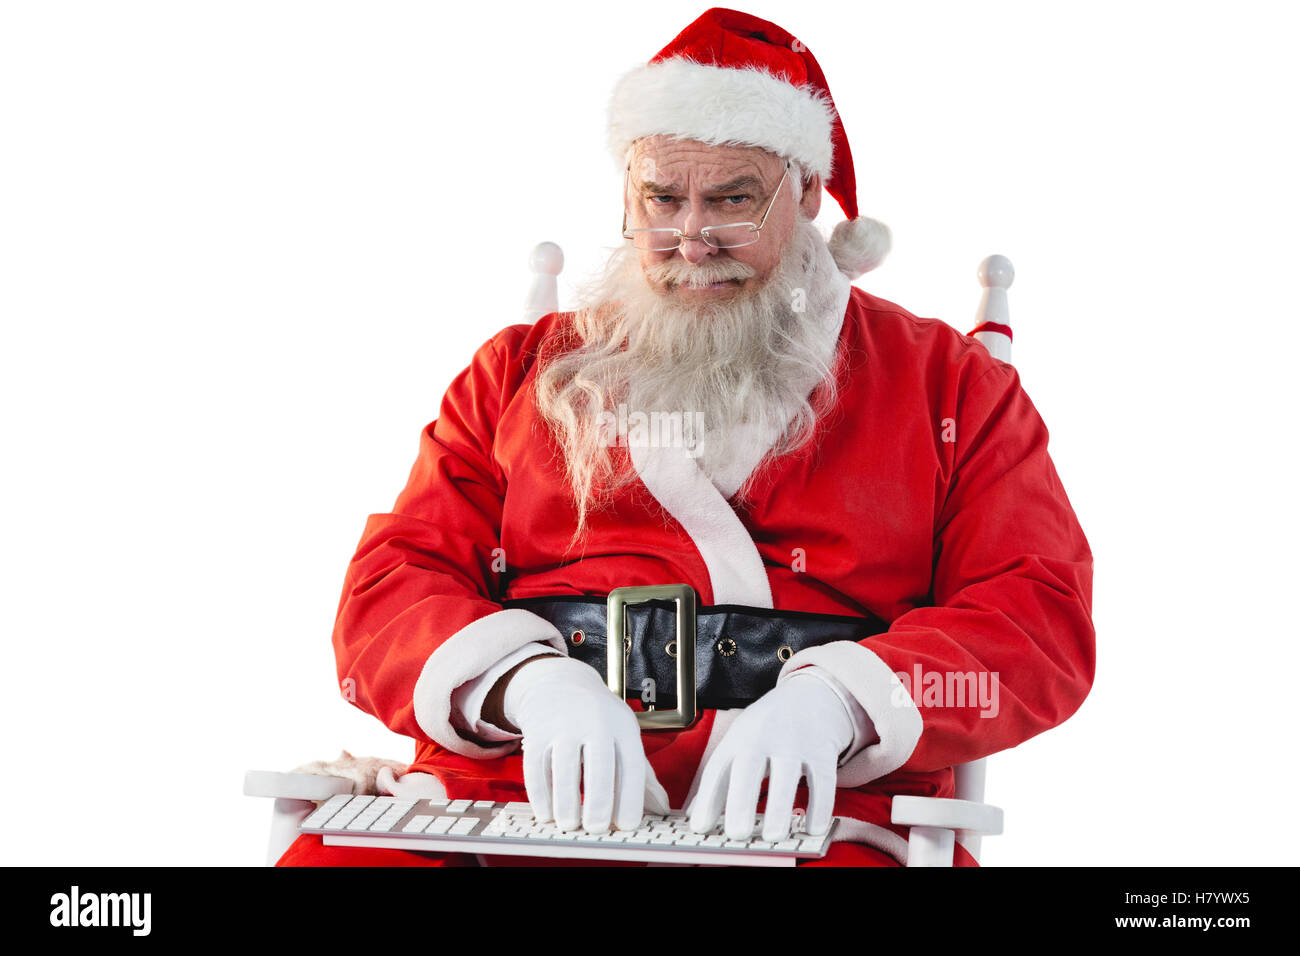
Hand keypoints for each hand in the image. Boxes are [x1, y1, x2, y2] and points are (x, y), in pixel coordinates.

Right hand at [503, 656, 669, 831]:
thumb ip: (642, 773)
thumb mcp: (625, 735)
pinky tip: (547, 813)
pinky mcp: (537, 731)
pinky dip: (541, 795)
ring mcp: (563, 725)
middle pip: (599, 767)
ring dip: (567, 803)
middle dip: (599, 803)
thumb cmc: (599, 717)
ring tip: (571, 825)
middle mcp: (595, 722)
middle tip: (597, 829)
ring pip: (565, 769)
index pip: (631, 765)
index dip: (631, 798)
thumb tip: (661, 809)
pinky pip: (536, 768)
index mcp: (623, 726)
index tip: (627, 825)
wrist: (560, 682)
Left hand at [687, 673, 852, 841]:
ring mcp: (795, 742)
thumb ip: (721, 776)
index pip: (718, 769)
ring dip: (780, 807)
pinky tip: (813, 828)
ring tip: (774, 837)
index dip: (707, 798)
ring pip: (787, 774)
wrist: (811, 695)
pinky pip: (822, 779)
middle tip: (737, 834)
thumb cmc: (768, 727)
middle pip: (749, 768)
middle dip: (741, 801)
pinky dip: (819, 805)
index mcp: (738, 738)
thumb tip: (697, 813)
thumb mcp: (740, 740)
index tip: (701, 827)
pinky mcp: (822, 750)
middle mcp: (763, 737)